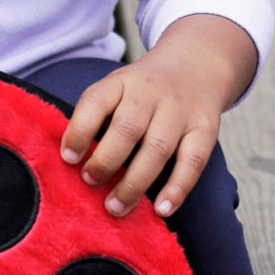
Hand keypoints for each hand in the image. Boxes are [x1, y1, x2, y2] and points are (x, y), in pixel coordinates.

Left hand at [59, 14, 257, 218]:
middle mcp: (151, 93)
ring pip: (157, 149)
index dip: (79, 131)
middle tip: (90, 182)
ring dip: (134, 184)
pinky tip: (162, 210)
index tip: (68, 160)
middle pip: (127, 128)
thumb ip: (97, 117)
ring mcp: (180, 111)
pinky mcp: (205, 129)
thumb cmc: (143, 91)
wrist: (196, 65)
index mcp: (121, 81)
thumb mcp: (117, 87)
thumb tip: (72, 162)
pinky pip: (193, 162)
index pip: (96, 101)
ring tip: (115, 207)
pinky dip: (177, 189)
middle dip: (105, 161)